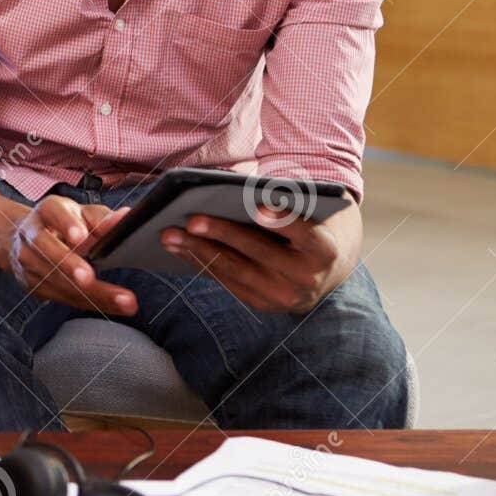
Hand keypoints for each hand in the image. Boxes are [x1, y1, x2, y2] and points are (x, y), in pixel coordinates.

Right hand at [4, 195, 135, 312]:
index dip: (67, 224)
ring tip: (120, 300)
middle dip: (68, 264)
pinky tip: (111, 305)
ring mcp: (28, 260)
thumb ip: (103, 217)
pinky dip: (89, 302)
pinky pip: (62, 296)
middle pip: (47, 248)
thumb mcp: (82, 214)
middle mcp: (32, 234)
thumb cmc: (63, 224)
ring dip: (89, 292)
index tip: (81, 237)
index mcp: (48, 210)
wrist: (29, 238)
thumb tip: (124, 217)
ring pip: (55, 278)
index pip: (54, 213)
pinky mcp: (32, 283)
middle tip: (89, 278)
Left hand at [159, 199, 362, 313]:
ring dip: (198, 251)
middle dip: (222, 234)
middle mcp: (307, 278)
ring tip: (170, 235)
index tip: (258, 206)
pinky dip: (200, 263)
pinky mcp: (261, 304)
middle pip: (259, 252)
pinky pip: (226, 281)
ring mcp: (283, 296)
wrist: (322, 272)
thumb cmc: (307, 228)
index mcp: (324, 249)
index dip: (282, 220)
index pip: (304, 233)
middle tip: (192, 220)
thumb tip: (237, 190)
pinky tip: (178, 248)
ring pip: (235, 270)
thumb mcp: (309, 215)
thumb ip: (286, 204)